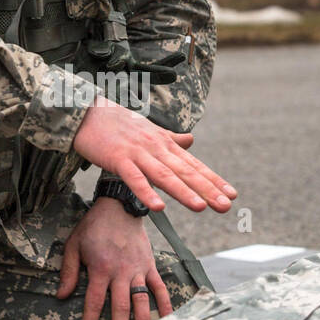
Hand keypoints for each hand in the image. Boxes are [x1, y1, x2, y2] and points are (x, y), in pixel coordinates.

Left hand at [56, 198, 173, 319]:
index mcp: (100, 268)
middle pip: (121, 308)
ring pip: (142, 302)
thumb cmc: (93, 226)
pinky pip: (160, 288)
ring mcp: (138, 270)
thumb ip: (68, 271)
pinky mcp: (150, 265)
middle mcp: (120, 272)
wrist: (119, 206)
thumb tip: (62, 296)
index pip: (94, 303)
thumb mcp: (73, 245)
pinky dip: (166, 305)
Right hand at [72, 95, 236, 213]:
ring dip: (183, 191)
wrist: (88, 111)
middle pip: (185, 172)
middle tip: (226, 205)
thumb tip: (191, 140)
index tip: (231, 194)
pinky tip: (158, 207)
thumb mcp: (149, 130)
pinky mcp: (118, 159)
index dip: (213, 179)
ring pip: (164, 176)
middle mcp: (156, 148)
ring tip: (200, 207)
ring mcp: (138, 153)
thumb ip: (171, 138)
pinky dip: (146, 192)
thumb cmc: (118, 123)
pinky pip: (134, 178)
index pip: (194, 165)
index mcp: (165, 144)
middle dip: (207, 189)